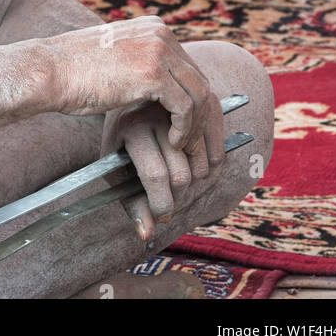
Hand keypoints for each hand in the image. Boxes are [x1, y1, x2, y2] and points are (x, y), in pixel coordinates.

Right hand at [40, 14, 216, 153]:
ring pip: (199, 94)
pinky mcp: (153, 73)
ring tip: (182, 145)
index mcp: (153, 27)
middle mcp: (160, 33)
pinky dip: (185, 129)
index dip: (193, 99)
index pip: (190, 66)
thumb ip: (139, 61)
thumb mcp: (115, 56)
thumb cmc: (74, 72)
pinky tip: (173, 142)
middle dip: (199, 114)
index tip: (186, 125)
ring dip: (195, 125)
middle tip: (189, 140)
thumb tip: (156, 84)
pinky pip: (186, 107)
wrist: (50, 71)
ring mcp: (158, 50)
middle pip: (199, 79)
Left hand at [101, 94, 224, 243]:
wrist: (135, 101)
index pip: (155, 176)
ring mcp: (184, 111)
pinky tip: (193, 165)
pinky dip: (210, 169)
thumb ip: (132, 203)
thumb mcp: (117, 170)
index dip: (161, 205)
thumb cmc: (125, 143)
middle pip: (181, 175)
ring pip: (202, 167)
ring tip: (177, 176)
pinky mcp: (201, 111)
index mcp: (132, 128)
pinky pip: (218, 155)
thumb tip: (147, 234)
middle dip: (176, 196)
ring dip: (194, 184)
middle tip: (167, 195)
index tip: (161, 216)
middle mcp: (158, 115)